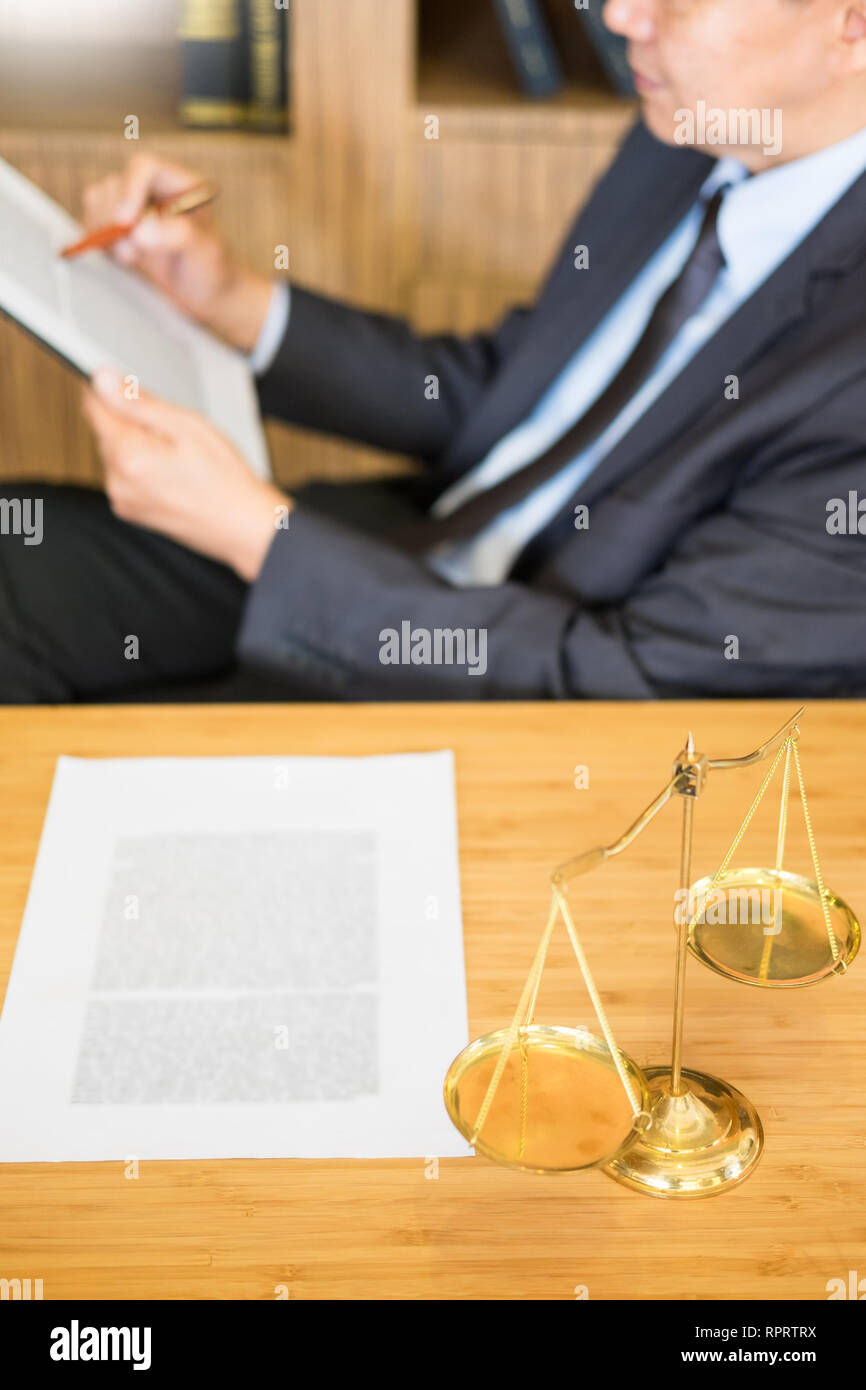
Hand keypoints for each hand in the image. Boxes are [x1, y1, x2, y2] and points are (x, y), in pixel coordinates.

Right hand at [81, 154, 273, 351]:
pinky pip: (93, 220)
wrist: (207, 295)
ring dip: (104, 228)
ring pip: (99, 199)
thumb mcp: (204, 251)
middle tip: (133, 251)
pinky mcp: (120, 228)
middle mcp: (155, 190)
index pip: (145, 167)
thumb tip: (140, 231)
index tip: (127, 222)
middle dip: (115, 218)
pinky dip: (98, 238)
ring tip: (132, 257)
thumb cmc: (214, 269)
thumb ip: (178, 236)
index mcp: (180, 183)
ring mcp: (135, 208)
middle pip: (116, 184)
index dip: (130, 190)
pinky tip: (124, 259)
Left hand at [82, 368, 291, 581]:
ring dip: (136, 444)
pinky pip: (124, 476)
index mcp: (128, 456)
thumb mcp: (186, 426)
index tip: (128, 386)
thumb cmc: (224, 480)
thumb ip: (138, 402)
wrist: (242, 527)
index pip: (94, 407)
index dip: (108, 390)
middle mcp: (117, 482)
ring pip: (114, 453)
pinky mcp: (131, 511)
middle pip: (104, 431)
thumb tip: (102, 380)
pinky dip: (140, 466)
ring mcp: (122, 500)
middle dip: (129, 421)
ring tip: (177, 455)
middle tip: (171, 429)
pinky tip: (171, 472)